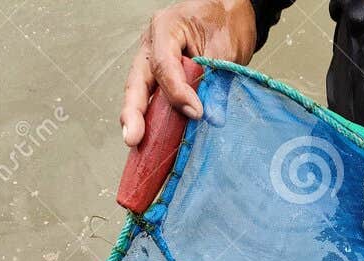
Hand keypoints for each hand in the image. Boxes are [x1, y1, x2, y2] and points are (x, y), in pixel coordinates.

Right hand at [121, 0, 258, 145]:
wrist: (230, 14)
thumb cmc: (225, 22)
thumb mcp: (225, 50)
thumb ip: (216, 82)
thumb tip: (212, 117)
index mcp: (165, 28)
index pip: (164, 65)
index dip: (177, 92)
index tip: (196, 113)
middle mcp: (152, 45)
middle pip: (138, 81)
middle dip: (134, 112)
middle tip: (133, 137)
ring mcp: (153, 62)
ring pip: (140, 93)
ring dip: (138, 120)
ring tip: (135, 143)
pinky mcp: (161, 78)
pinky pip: (152, 100)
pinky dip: (152, 120)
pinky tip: (149, 141)